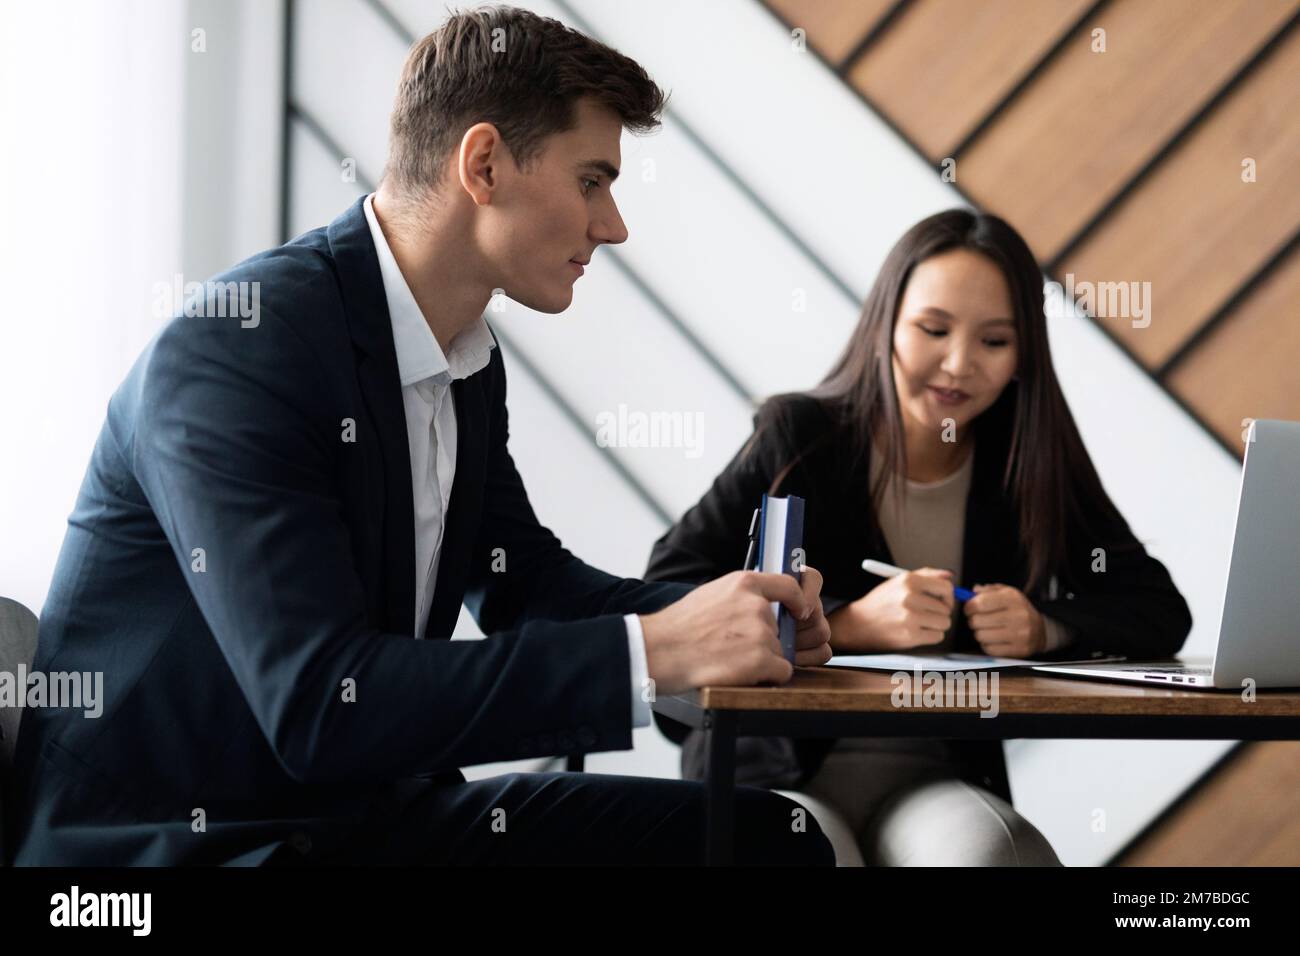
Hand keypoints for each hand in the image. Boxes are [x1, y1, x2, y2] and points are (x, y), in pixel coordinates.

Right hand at [640, 566, 830, 694]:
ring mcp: (761, 632)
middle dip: (766, 642)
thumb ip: (741, 596)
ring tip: (729, 659)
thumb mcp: (712, 594)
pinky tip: (739, 672)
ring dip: (762, 661)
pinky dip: (766, 677)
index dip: (798, 602)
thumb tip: (762, 605)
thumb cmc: (679, 628)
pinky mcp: (761, 659)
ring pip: (780, 652)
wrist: (660, 651)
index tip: (799, 612)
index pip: (789, 586)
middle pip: (782, 628)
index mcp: (744, 583)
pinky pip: (781, 672)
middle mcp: (756, 605)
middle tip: (736, 648)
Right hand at [826, 567, 954, 651]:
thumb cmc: (881, 601)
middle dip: (940, 612)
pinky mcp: (910, 636)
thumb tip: (950, 576)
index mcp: (909, 580)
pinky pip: (937, 636)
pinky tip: (918, 631)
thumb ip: (927, 575)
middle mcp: (910, 597)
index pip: (946, 587)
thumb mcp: (899, 581)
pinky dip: (931, 635)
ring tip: (922, 622)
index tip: (941, 600)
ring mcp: (910, 617)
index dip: (948, 596)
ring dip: (936, 624)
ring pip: (944, 623)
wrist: (859, 622)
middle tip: (927, 613)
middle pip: (946, 608)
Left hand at [963, 583, 1045, 656]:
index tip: (969, 609)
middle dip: (972, 620)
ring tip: (985, 629)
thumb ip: (986, 590)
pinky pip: (989, 649)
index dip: (968, 607)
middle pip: (977, 621)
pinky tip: (992, 639)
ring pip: (980, 636)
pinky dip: (986, 644)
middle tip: (976, 619)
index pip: (979, 604)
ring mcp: (1019, 634)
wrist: (1039, 630)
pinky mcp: (1019, 649)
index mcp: (1012, 598)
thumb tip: (970, 593)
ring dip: (978, 633)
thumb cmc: (1016, 609)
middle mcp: (1018, 615)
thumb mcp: (1005, 593)